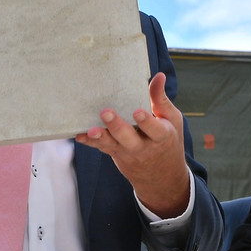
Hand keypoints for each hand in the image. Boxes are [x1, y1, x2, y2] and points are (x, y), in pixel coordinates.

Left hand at [76, 73, 190, 217]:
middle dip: (117, 127)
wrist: (161, 174)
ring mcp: (127, 152)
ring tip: (90, 130)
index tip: (137, 112)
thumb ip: (160, 99)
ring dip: (100, 137)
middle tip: (106, 113)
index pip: (154, 130)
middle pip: (129, 139)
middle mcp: (143, 146)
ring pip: (112, 145)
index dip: (146, 122)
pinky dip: (90, 143)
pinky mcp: (115, 153)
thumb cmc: (167, 140)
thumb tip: (159, 76)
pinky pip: (101, 148)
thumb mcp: (171, 120)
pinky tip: (79, 136)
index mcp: (161, 136)